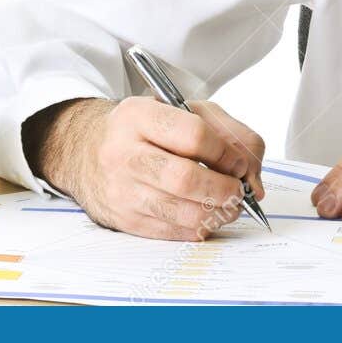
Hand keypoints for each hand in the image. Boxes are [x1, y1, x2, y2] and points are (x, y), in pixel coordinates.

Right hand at [25, 96, 265, 240]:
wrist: (88, 151)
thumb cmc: (146, 130)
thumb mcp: (185, 110)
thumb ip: (229, 133)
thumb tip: (253, 176)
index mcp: (138, 116)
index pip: (193, 135)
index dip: (226, 153)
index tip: (239, 163)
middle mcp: (124, 153)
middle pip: (186, 179)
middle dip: (223, 189)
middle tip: (238, 191)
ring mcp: (120, 189)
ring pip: (180, 211)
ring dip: (216, 213)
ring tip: (228, 206)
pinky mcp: (122, 219)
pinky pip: (170, 231)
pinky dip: (197, 227)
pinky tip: (206, 216)